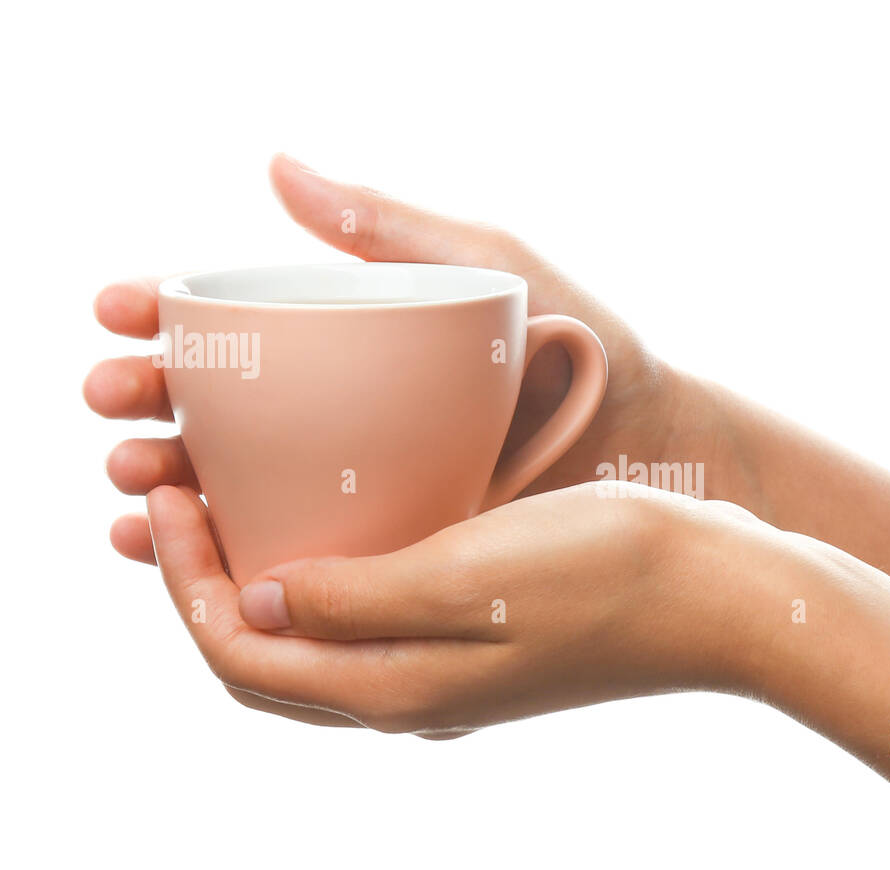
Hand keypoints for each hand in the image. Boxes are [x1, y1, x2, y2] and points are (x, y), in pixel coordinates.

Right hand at [84, 153, 699, 564]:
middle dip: (145, 404)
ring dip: (162, 485)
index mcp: (350, 349)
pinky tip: (179, 559)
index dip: (162, 322)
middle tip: (115, 398)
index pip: (232, 333)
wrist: (652, 438)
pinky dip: (227, 561)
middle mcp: (339, 420)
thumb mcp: (491, 267)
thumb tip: (276, 167)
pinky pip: (290, 559)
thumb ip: (390, 225)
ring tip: (133, 484)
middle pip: (213, 413)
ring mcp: (358, 490)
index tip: (120, 312)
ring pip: (233, 492)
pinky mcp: (386, 553)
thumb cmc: (583, 342)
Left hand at [145, 481, 779, 734]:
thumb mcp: (469, 574)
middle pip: (266, 661)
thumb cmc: (609, 573)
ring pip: (316, 644)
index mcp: (395, 689)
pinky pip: (372, 623)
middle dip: (206, 585)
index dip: (184, 581)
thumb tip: (255, 604)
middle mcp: (412, 694)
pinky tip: (341, 521)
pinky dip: (328, 580)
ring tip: (242, 504)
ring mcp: (451, 674)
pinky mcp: (485, 643)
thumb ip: (353, 599)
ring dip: (261, 583)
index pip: (241, 654)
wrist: (723, 596)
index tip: (174, 493)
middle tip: (188, 495)